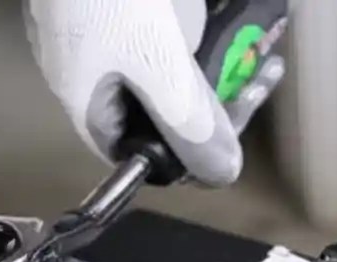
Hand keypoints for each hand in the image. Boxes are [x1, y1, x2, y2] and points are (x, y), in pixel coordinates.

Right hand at [25, 0, 242, 185]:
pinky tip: (228, 12)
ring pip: (166, 58)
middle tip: (255, 81)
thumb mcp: (161, 63)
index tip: (220, 146)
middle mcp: (86, 60)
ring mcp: (99, 20)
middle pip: (155, 103)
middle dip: (210, 98)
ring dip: (212, 57)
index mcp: (82, 91)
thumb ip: (190, 120)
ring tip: (250, 47)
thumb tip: (219, 171)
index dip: (176, 157)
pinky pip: (164, 21)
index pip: (129, 151)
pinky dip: (199, 21)